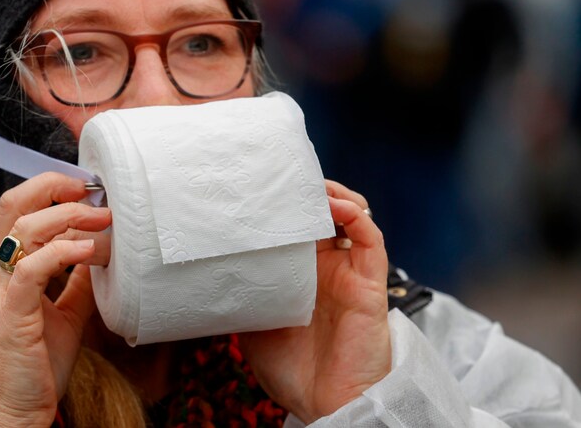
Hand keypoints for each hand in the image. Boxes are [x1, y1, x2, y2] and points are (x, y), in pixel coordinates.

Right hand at [0, 173, 111, 425]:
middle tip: (94, 190)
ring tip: (103, 220)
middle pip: (14, 205)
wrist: (7, 414)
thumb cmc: (32, 370)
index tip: (89, 191)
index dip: (51, 191)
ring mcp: (0, 291)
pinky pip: (33, 268)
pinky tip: (91, 251)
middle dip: (54, 187)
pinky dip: (63, 251)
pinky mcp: (12, 313)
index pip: (18, 212)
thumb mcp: (62, 316)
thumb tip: (98, 253)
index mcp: (4, 272)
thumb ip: (75, 283)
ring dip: (69, 216)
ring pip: (24, 229)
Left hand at [238, 179, 390, 422]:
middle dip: (303, 188)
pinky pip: (370, 238)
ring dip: (331, 193)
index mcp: (301, 272)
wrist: (325, 404)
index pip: (295, 224)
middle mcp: (327, 266)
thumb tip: (210, 264)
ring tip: (308, 184)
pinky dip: (356, 214)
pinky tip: (336, 205)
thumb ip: (243, 290)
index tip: (255, 184)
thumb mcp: (253, 323)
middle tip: (278, 175)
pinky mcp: (370, 281)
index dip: (281, 202)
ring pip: (350, 214)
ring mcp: (350, 271)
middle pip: (321, 211)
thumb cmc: (292, 370)